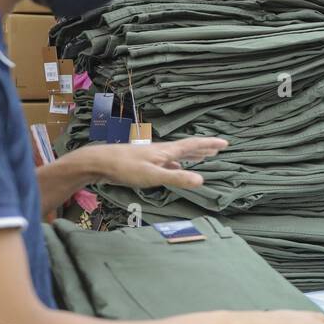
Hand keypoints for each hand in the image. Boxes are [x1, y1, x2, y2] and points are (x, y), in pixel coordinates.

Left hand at [86, 137, 228, 188]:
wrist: (98, 162)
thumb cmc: (125, 168)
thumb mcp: (153, 176)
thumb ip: (177, 178)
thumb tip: (202, 180)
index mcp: (167, 152)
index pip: (193, 145)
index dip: (210, 144)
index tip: (225, 143)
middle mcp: (162, 151)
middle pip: (187, 148)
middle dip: (203, 149)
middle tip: (218, 149)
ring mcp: (152, 156)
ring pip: (177, 155)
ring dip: (191, 155)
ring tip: (202, 156)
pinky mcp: (144, 163)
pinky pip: (167, 162)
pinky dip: (177, 164)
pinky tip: (175, 168)